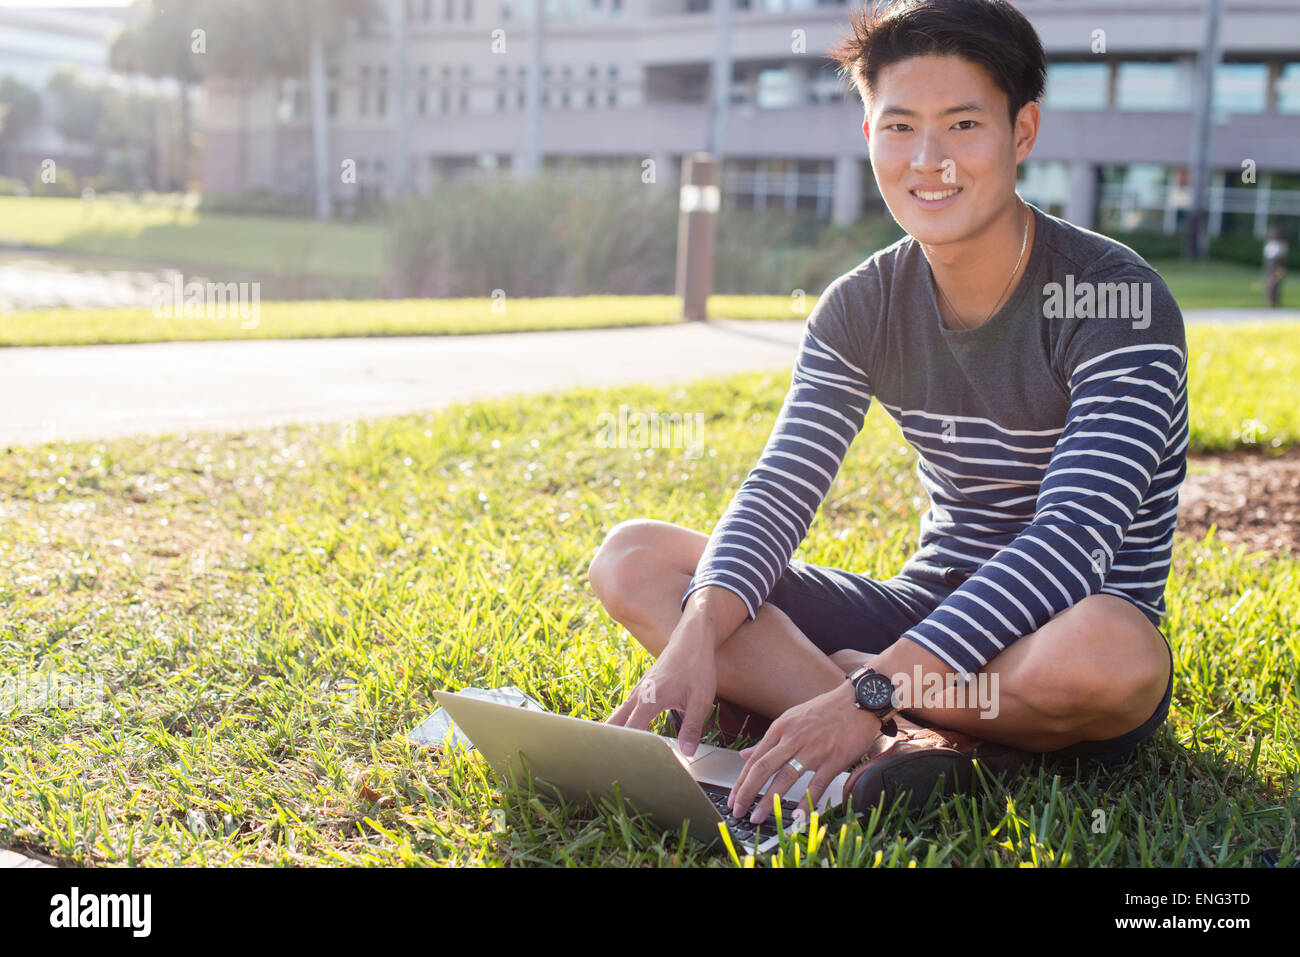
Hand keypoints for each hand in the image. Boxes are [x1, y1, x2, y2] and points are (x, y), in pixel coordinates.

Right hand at [604, 625, 717, 756]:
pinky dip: (621, 723)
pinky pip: (625, 708)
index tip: (617, 766)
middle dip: (608, 743)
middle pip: (615, 724)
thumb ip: (692, 728)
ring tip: (607, 755)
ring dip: (612, 733)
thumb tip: (687, 752)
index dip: (624, 749)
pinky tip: (623, 734)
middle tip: (602, 764)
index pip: (631, 731)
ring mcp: (639, 690)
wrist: (692, 639)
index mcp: (650, 700)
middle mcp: (639, 695)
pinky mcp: (642, 687)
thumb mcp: (701, 700)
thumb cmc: (697, 667)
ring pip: (618, 715)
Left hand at [728, 681, 880, 825]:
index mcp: (781, 728)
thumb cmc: (826, 710)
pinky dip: (805, 802)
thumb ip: (769, 740)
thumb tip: (744, 755)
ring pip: (784, 778)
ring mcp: (813, 750)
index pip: (755, 759)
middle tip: (738, 811)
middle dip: (747, 792)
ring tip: (757, 817)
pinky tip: (796, 817)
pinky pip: (816, 785)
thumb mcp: (791, 718)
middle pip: (763, 768)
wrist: (859, 701)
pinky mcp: (833, 760)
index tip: (733, 799)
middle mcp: (793, 739)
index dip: (741, 781)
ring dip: (768, 801)